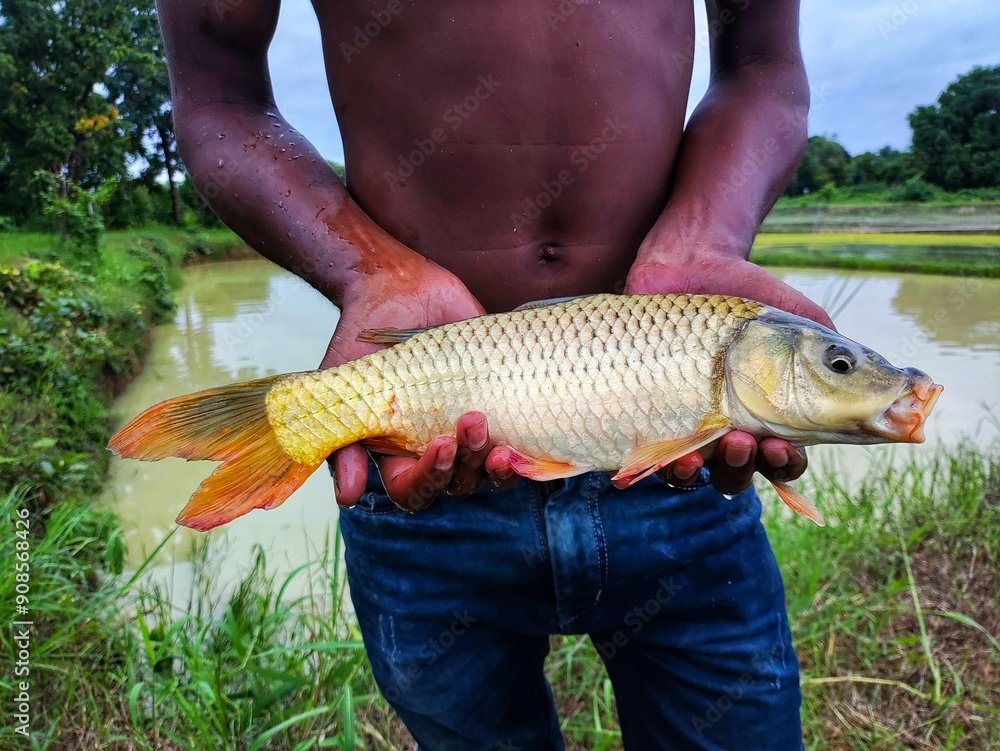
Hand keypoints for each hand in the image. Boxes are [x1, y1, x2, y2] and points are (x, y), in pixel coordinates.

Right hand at [321, 251, 516, 509]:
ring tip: (491, 423)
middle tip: (472, 420)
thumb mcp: (345, 390)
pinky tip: (527, 438)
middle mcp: (438, 449)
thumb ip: (345, 443)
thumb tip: (349, 496)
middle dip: (468, 460)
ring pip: (493, 471)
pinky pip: (525, 443)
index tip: (441, 443)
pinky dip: (530, 450)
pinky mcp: (504, 407)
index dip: (431, 477)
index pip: (416, 490)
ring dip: (499, 463)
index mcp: (400, 455)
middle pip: (460, 483)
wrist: (400, 290)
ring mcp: (472, 430)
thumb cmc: (364, 343)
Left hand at [624, 246, 826, 493]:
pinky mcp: (653, 415)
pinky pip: (660, 459)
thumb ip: (845, 361)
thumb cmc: (751, 296)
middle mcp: (729, 428)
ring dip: (718, 468)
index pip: (783, 460)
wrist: (690, 264)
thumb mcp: (806, 326)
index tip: (787, 447)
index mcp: (768, 417)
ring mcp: (689, 424)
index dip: (787, 463)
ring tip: (726, 441)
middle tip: (755, 442)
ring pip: (705, 472)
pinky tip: (683, 454)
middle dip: (751, 466)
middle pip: (744, 474)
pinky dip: (675, 464)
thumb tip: (903, 390)